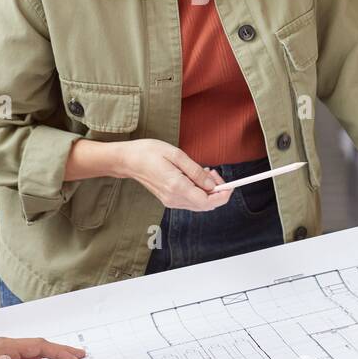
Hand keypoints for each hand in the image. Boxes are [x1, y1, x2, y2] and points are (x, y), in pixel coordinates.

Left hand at [0, 337, 85, 358]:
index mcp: (5, 346)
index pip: (39, 346)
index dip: (59, 352)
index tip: (75, 358)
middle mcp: (4, 346)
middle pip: (38, 346)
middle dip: (60, 351)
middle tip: (79, 356)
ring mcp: (1, 352)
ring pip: (31, 351)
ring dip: (49, 356)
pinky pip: (23, 358)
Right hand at [113, 139, 231, 211]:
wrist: (128, 160)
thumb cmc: (149, 152)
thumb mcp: (176, 155)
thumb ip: (196, 171)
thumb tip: (212, 185)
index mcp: (176, 187)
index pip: (208, 201)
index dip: (223, 195)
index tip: (229, 184)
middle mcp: (174, 198)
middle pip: (206, 206)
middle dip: (217, 191)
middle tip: (214, 172)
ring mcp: (170, 201)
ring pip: (199, 204)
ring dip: (208, 191)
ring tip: (204, 171)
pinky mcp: (168, 199)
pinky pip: (190, 201)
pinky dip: (199, 192)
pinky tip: (195, 177)